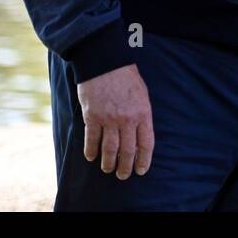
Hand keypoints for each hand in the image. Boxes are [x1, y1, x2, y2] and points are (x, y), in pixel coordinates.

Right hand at [76, 63, 153, 179]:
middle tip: (122, 175)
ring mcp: (109, 119)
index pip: (146, 143)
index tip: (141, 170)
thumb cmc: (126, 77)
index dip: (144, 160)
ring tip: (108, 169)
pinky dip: (91, 150)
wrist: (105, 62)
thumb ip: (142, 115)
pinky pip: (92, 139)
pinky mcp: (92, 116)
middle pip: (127, 150)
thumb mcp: (142, 95)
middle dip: (125, 166)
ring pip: (109, 149)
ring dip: (108, 162)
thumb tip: (139, 137)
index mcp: (143, 113)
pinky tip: (91, 157)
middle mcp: (127, 119)